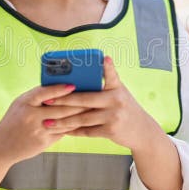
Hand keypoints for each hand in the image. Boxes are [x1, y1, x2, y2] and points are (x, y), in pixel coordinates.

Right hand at [0, 83, 85, 164]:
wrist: (1, 146)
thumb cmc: (13, 121)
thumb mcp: (20, 104)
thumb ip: (37, 96)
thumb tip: (60, 86)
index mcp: (24, 102)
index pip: (44, 92)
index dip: (60, 89)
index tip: (73, 85)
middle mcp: (30, 116)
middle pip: (59, 108)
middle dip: (77, 103)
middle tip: (91, 98)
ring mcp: (37, 130)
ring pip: (63, 121)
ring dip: (78, 115)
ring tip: (90, 109)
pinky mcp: (43, 142)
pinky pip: (62, 132)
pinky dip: (72, 126)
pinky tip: (82, 122)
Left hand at [42, 56, 164, 151]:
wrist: (142, 130)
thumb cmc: (125, 107)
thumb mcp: (120, 92)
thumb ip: (106, 82)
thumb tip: (92, 68)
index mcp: (117, 88)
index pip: (112, 75)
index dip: (108, 67)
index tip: (104, 58)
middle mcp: (116, 101)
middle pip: (85, 100)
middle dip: (63, 100)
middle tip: (46, 100)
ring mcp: (113, 117)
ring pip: (82, 118)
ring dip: (63, 121)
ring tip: (47, 122)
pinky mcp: (110, 131)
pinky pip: (87, 131)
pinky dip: (73, 131)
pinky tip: (61, 130)